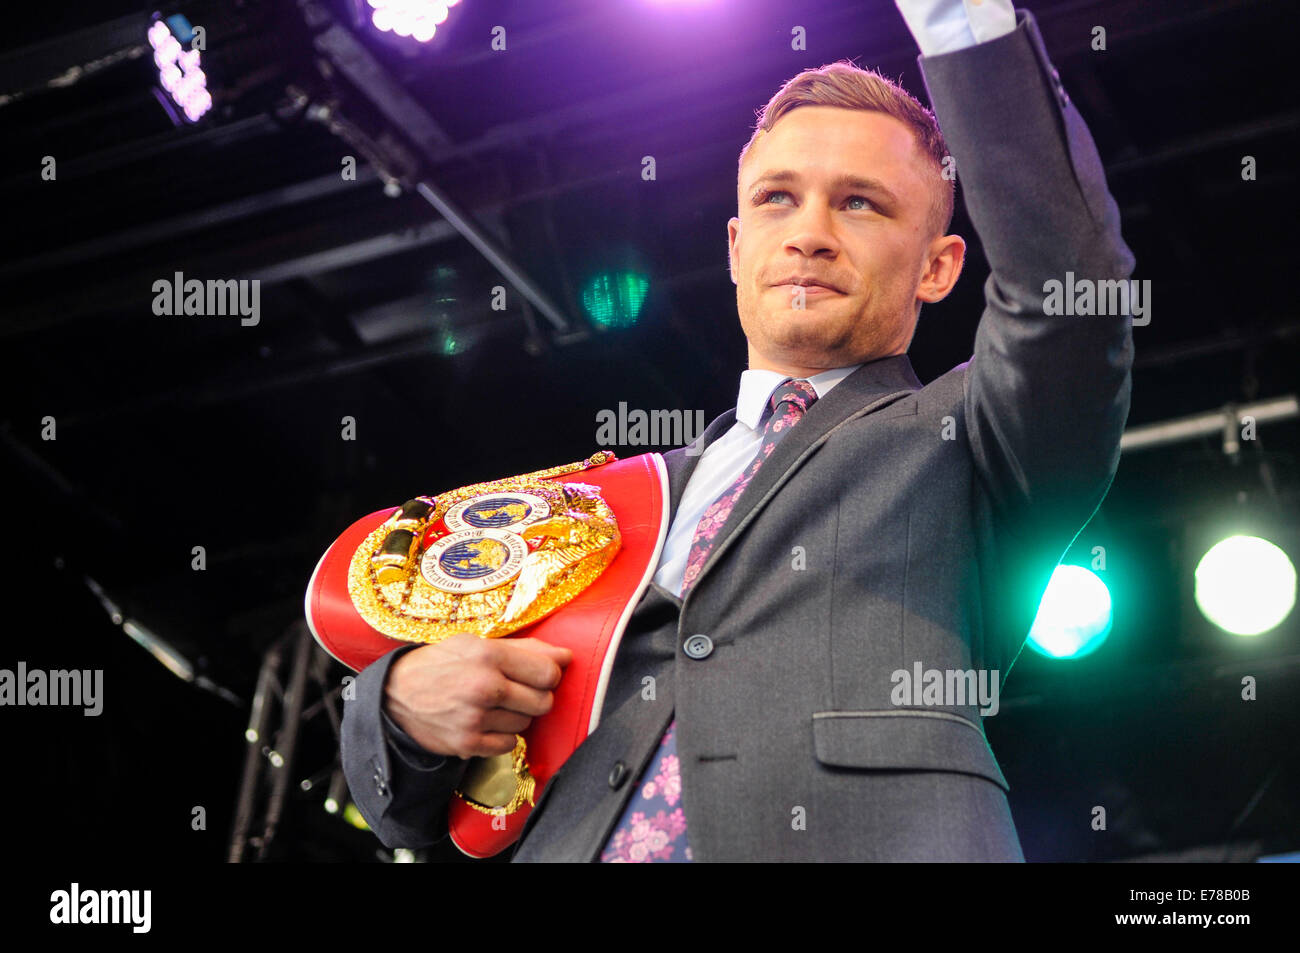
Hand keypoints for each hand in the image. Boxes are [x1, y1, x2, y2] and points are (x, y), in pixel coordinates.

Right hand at [383, 633, 571, 759]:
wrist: (395, 695)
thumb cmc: (441, 663)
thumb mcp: (476, 644)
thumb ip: (525, 649)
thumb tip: (566, 656)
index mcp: (488, 655)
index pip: (548, 673)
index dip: (549, 676)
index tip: (538, 676)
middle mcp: (484, 687)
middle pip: (543, 702)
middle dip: (535, 697)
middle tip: (515, 691)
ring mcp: (475, 718)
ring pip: (526, 723)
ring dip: (516, 715)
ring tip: (493, 704)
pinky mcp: (468, 743)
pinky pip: (509, 744)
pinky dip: (502, 735)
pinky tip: (485, 721)